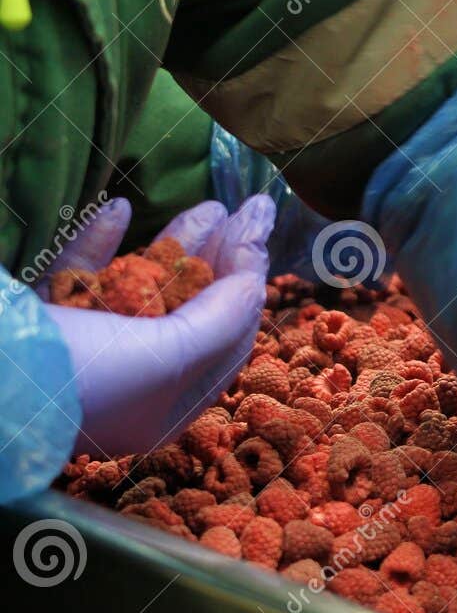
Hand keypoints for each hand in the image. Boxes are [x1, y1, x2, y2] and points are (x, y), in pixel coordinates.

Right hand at [44, 196, 274, 457]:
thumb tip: (255, 282)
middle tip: (249, 208)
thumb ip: (223, 317)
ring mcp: (82, 350)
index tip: (260, 231)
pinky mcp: (41, 323)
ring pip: (140, 288)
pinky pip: (78, 277)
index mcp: (166, 406)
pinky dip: (100, 242)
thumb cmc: (91, 374)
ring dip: (175, 244)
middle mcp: (128, 382)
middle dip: (220, 258)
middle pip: (189, 311)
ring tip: (208, 206)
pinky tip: (119, 210)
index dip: (248, 284)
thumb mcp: (175, 354)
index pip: (226, 340)